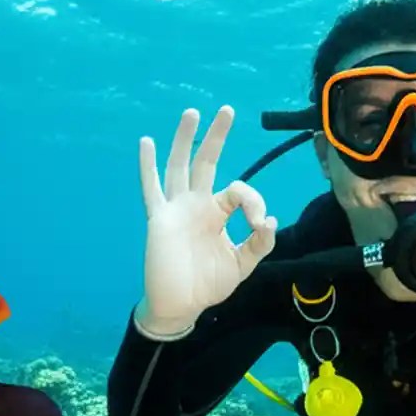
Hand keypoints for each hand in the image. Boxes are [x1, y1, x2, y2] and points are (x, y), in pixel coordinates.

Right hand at [135, 105, 277, 337]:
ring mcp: (176, 208)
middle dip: (217, 136)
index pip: (239, 190)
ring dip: (185, 140)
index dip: (254, 201)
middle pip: (206, 162)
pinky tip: (146, 143)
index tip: (260, 224)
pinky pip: (151, 188)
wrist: (181, 305)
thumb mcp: (241, 264)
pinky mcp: (159, 218)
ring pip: (179, 166)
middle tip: (227, 110)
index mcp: (217, 212)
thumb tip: (270, 219)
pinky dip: (147, 166)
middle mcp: (197, 204)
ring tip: (192, 113)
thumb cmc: (207, 284)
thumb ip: (258, 243)